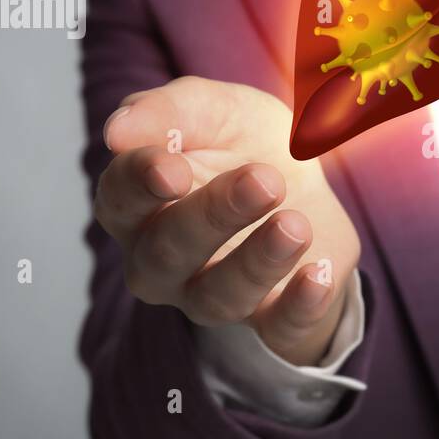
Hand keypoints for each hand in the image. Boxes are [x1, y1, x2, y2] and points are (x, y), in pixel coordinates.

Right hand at [94, 76, 360, 366]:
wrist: (309, 181)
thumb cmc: (242, 144)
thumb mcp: (215, 110)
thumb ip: (170, 111)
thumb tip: (117, 130)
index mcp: (138, 206)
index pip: (120, 200)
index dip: (142, 185)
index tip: (174, 169)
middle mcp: (162, 262)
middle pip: (169, 252)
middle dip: (214, 216)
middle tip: (264, 180)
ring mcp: (212, 295)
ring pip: (219, 297)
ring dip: (259, 262)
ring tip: (295, 225)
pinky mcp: (272, 318)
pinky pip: (279, 329)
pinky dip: (300, 306)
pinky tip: (320, 275)